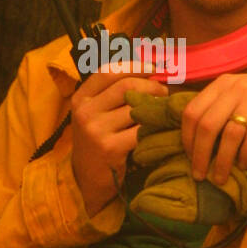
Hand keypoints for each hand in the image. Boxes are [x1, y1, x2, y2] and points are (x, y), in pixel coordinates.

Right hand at [70, 65, 168, 215]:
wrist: (86, 180)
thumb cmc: (96, 143)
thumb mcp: (95, 114)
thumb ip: (111, 94)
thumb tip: (149, 73)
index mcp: (81, 98)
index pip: (108, 71)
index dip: (134, 66)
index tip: (153, 69)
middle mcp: (85, 111)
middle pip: (126, 86)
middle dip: (152, 87)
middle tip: (165, 93)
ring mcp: (96, 130)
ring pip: (136, 108)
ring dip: (156, 108)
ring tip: (165, 110)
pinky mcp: (110, 148)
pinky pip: (141, 131)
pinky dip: (155, 128)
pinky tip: (162, 129)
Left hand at [180, 69, 246, 186]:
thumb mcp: (237, 92)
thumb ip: (218, 107)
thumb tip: (195, 142)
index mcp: (221, 84)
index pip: (192, 112)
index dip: (187, 138)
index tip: (190, 158)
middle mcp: (236, 87)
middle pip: (208, 125)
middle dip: (201, 155)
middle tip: (200, 175)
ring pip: (230, 133)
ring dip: (223, 160)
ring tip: (221, 177)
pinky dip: (246, 154)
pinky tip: (244, 164)